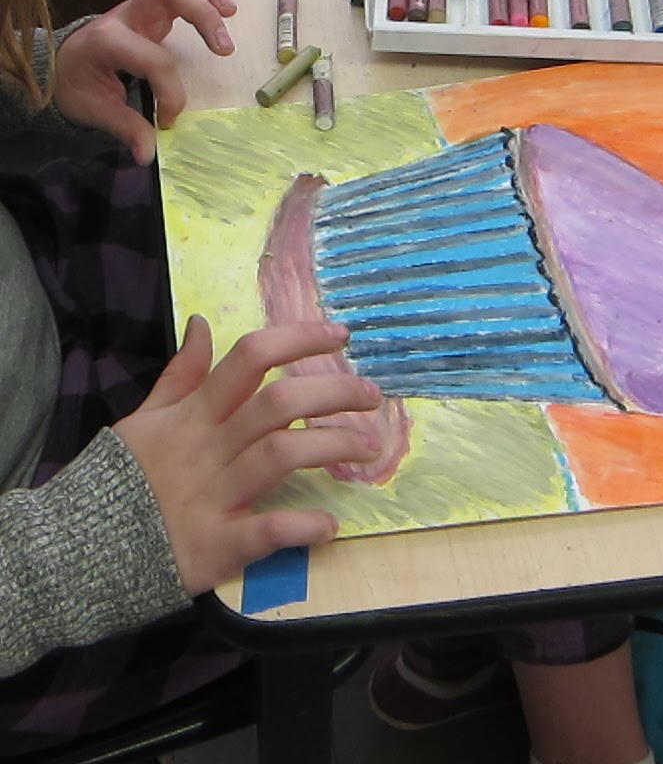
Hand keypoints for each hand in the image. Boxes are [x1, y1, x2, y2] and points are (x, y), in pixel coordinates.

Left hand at [53, 0, 236, 162]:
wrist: (60, 64)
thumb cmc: (77, 85)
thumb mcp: (94, 111)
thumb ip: (126, 128)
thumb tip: (149, 154)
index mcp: (106, 41)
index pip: (154, 60)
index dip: (171, 94)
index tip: (169, 119)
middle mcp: (124, 15)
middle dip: (202, 14)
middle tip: (224, 50)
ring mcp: (137, 6)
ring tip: (230, 12)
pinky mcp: (149, 6)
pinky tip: (222, 8)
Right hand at [114, 317, 384, 595]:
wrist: (77, 552)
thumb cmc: (120, 480)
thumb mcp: (145, 418)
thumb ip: (180, 374)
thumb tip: (202, 323)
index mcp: (194, 414)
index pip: (250, 358)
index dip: (299, 339)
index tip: (342, 336)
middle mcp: (209, 447)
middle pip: (279, 403)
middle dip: (334, 391)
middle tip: (372, 395)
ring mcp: (214, 495)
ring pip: (281, 454)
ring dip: (333, 446)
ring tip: (367, 447)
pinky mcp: (216, 545)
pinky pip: (265, 530)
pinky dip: (301, 526)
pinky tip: (330, 524)